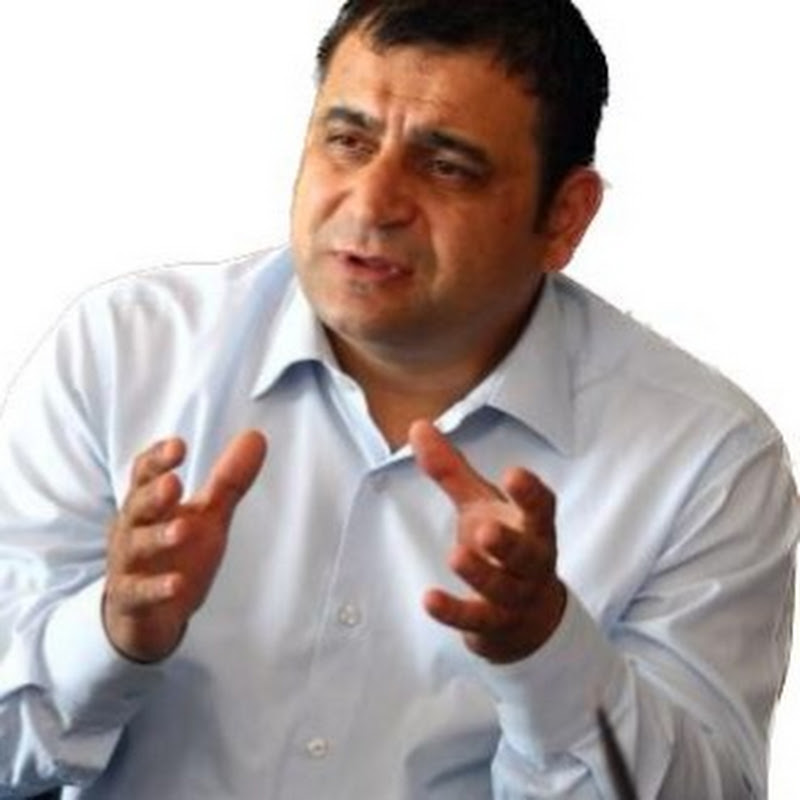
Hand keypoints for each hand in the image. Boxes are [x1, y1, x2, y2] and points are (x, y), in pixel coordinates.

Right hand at [103, 430, 266, 662]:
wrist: (146, 613)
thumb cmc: (175, 553)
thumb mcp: (207, 515)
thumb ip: (228, 480)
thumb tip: (256, 436)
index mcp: (149, 503)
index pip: (146, 474)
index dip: (158, 459)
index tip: (177, 446)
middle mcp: (132, 529)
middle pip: (137, 505)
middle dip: (154, 494)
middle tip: (174, 483)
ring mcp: (128, 565)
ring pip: (137, 546)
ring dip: (158, 537)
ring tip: (183, 529)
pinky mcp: (131, 600)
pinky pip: (139, 593)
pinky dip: (157, 588)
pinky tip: (177, 584)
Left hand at [409, 419, 565, 663]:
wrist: (529, 619)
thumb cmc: (504, 549)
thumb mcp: (480, 505)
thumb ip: (451, 470)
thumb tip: (417, 426)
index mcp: (533, 528)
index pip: (541, 508)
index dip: (531, 493)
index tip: (515, 474)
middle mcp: (531, 563)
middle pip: (526, 555)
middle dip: (508, 542)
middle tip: (487, 529)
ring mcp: (516, 597)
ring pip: (503, 588)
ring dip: (480, 574)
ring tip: (456, 556)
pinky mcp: (495, 625)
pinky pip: (477, 620)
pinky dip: (454, 612)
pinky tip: (429, 600)